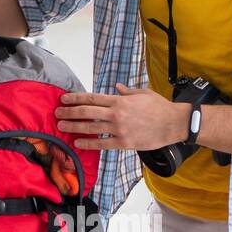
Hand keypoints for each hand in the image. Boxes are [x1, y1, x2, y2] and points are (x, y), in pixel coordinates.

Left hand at [55, 83, 190, 150]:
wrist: (173, 123)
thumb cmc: (160, 107)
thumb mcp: (143, 93)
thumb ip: (127, 92)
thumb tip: (117, 88)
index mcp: (120, 100)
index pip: (92, 98)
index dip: (76, 98)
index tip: (64, 99)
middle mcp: (116, 114)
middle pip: (87, 112)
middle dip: (69, 112)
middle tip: (57, 113)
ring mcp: (119, 129)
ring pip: (91, 128)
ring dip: (74, 127)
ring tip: (61, 127)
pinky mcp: (124, 143)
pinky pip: (102, 144)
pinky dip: (88, 143)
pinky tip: (77, 143)